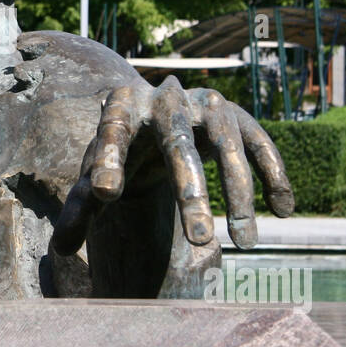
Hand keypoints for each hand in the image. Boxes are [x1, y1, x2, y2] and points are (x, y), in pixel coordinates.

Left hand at [52, 76, 293, 256]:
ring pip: (227, 145)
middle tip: (201, 239)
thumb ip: (79, 209)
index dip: (106, 158)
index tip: (103, 196)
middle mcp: (167, 97)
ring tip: (243, 244)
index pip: (112, 129)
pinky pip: (260, 143)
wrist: (154, 116)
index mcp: (122, 104)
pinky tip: (283, 211)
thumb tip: (62, 249)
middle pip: (178, 142)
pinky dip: (275, 173)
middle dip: (191, 191)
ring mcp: (206, 103)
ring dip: (240, 194)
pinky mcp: (236, 116)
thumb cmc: (119, 153)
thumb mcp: (95, 176)